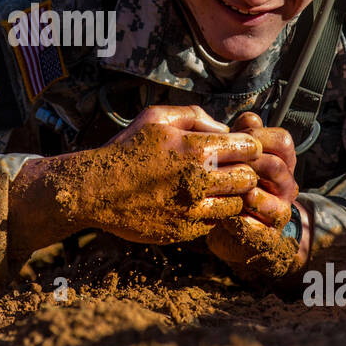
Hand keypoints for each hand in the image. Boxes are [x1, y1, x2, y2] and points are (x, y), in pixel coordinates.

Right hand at [9, 105, 262, 248]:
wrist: (95, 189)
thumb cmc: (126, 148)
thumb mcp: (155, 117)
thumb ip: (194, 115)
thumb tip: (223, 127)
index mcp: (196, 148)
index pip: (249, 148)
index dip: (247, 147)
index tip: (237, 149)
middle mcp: (199, 180)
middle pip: (249, 178)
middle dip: (244, 172)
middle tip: (229, 170)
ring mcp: (193, 209)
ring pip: (237, 204)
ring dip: (231, 196)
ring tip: (214, 188)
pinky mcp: (184, 230)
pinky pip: (215, 223)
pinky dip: (212, 214)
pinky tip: (196, 203)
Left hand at [204, 111, 303, 281]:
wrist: (229, 230)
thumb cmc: (230, 185)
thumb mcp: (233, 157)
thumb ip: (241, 135)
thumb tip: (250, 120)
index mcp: (280, 161)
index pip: (283, 141)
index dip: (257, 138)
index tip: (234, 142)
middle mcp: (286, 185)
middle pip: (277, 166)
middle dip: (248, 165)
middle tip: (225, 166)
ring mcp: (280, 210)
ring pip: (271, 197)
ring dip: (247, 192)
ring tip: (228, 190)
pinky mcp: (268, 236)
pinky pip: (258, 227)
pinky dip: (241, 219)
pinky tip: (226, 215)